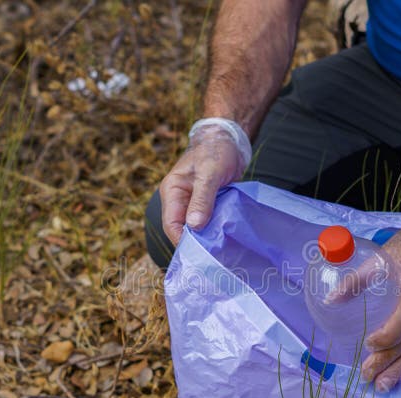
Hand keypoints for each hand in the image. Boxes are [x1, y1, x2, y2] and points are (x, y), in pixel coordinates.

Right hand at [159, 118, 251, 244]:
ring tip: (220, 251)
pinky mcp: (207, 205)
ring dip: (206, 238)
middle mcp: (179, 200)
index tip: (199, 254)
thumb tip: (194, 226)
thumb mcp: (210, 174)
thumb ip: (202, 199)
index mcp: (172, 192)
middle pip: (182, 229)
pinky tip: (225, 240)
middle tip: (212, 256)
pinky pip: (207, 222)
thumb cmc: (216, 151)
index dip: (182, 240)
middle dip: (195, 242)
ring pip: (195, 228)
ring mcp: (193, 203)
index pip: (171, 224)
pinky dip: (215, 230)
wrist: (229, 139)